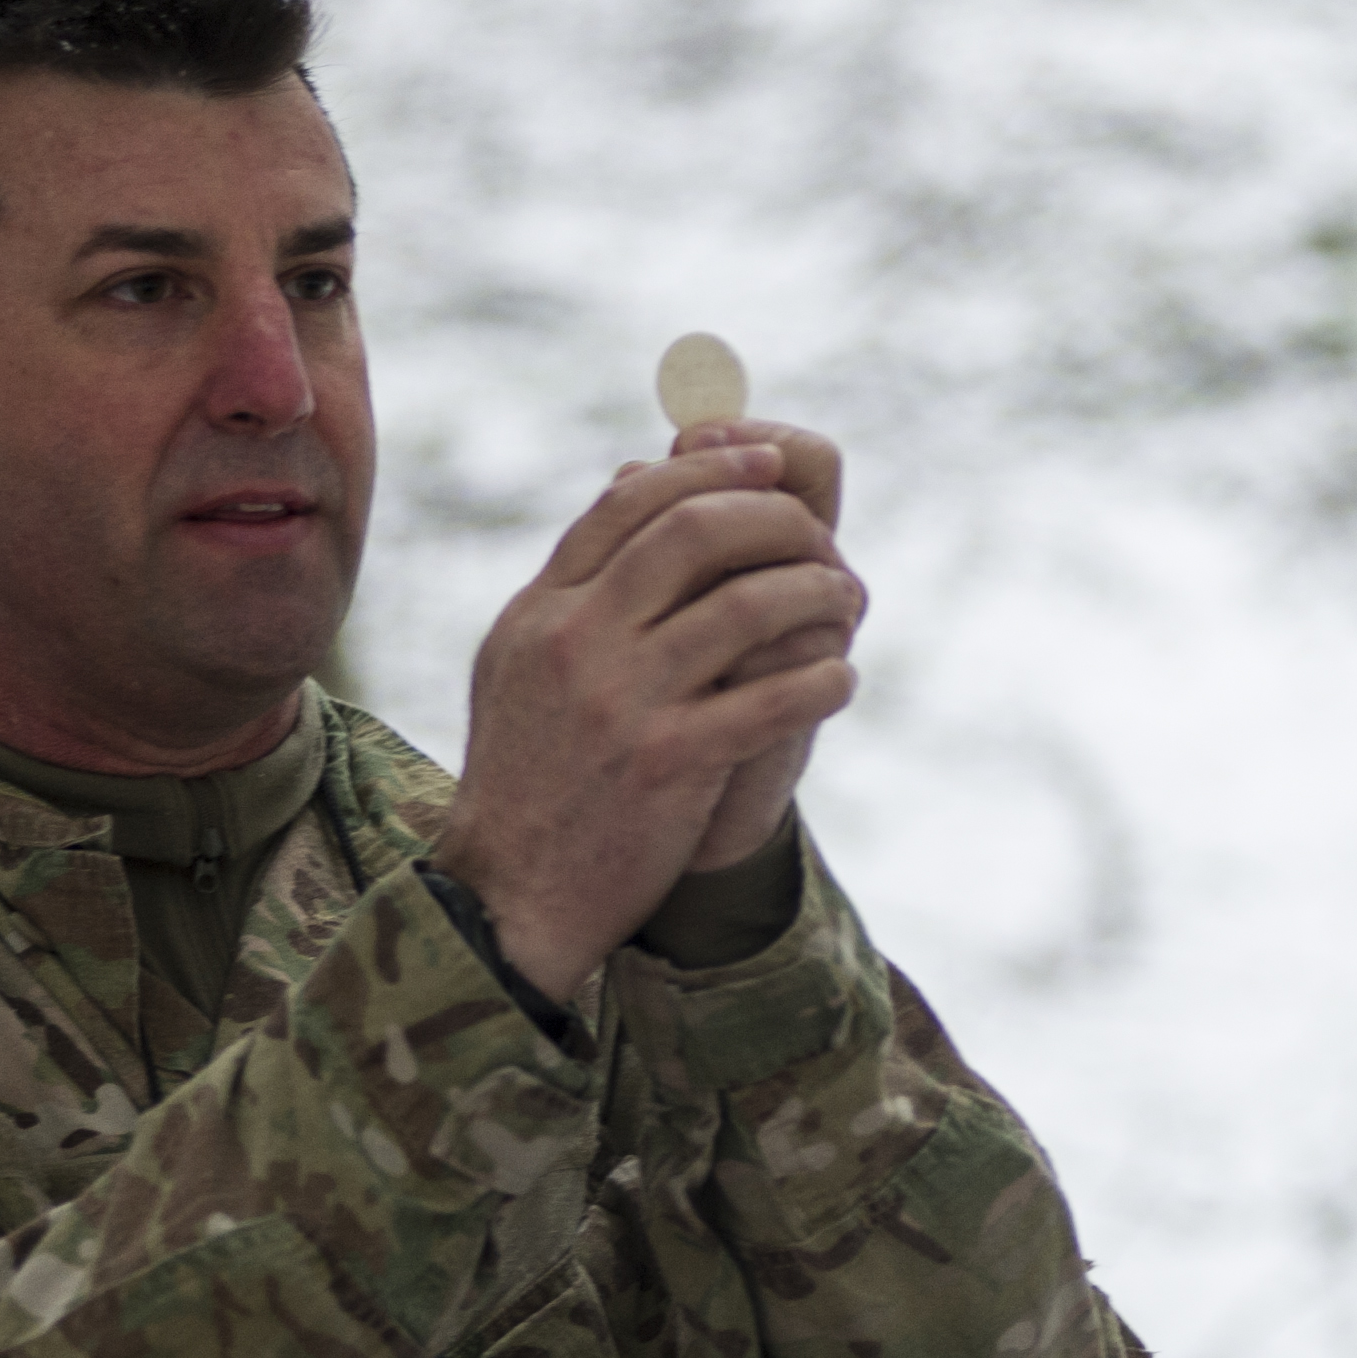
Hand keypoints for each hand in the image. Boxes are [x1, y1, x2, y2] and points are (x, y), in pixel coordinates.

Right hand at [436, 434, 863, 999]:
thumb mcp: (522, 663)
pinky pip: (769, 700)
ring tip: (845, 599)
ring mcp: (621, 701)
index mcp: (541, 608)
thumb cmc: (530, 775)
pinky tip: (839, 678)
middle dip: (774, 518)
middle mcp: (576, 641)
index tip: (770, 464)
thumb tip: (637, 476)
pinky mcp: (667, 765)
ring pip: (744, 607)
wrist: (511, 893)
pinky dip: (819, 679)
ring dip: (814, 592)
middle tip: (820, 535)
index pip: (631, 503)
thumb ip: (577, 579)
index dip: (709, 468)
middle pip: (693, 532)